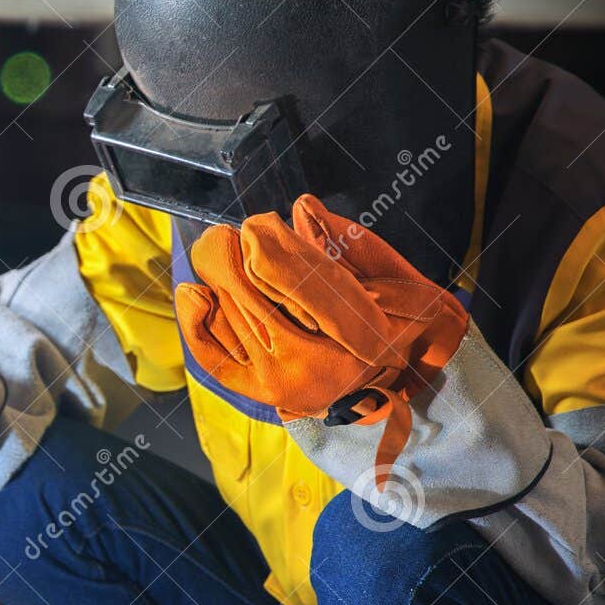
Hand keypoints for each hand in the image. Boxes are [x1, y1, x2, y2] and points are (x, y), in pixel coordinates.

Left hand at [174, 195, 465, 478]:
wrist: (410, 396)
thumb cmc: (411, 328)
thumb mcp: (404, 283)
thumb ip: (353, 246)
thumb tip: (302, 208)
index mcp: (356, 334)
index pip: (295, 281)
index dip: (268, 247)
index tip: (256, 223)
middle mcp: (312, 363)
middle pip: (251, 296)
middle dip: (232, 257)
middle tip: (225, 233)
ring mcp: (281, 382)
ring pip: (230, 318)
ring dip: (218, 280)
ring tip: (218, 252)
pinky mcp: (263, 392)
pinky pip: (216, 357)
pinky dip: (197, 324)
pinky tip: (193, 292)